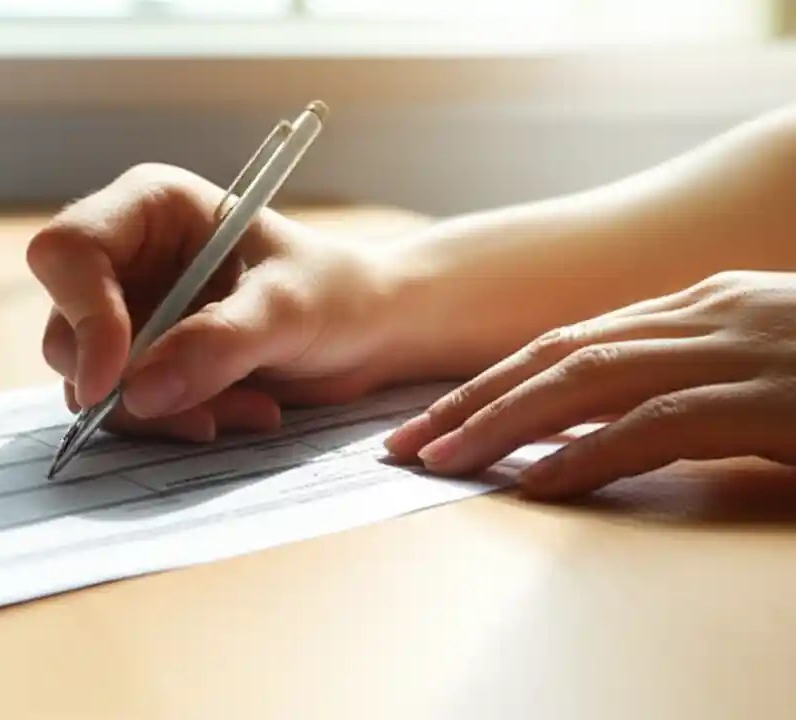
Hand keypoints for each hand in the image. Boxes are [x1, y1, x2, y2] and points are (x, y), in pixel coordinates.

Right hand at [27, 164, 418, 441]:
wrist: (368, 332)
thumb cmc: (336, 292)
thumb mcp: (286, 309)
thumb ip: (216, 344)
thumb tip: (138, 392)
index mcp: (149, 209)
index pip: (68, 251)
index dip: (81, 316)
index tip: (113, 382)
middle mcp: (125, 258)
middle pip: (67, 329)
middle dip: (132, 384)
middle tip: (205, 413)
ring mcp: (128, 314)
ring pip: (92, 382)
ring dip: (164, 412)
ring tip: (247, 408)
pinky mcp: (143, 363)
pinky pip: (125, 409)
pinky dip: (176, 422)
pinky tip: (239, 411)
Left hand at [385, 271, 795, 499]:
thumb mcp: (763, 364)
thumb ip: (692, 377)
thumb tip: (620, 417)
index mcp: (699, 306)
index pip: (571, 340)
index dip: (492, 381)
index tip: (434, 418)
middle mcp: (706, 315)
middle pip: (558, 353)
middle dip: (470, 398)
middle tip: (401, 442)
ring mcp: (737, 351)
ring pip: (589, 378)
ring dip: (502, 422)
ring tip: (439, 461)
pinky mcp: (770, 400)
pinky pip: (657, 423)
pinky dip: (588, 452)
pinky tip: (536, 483)